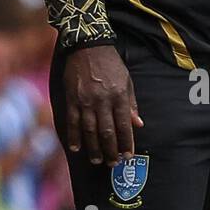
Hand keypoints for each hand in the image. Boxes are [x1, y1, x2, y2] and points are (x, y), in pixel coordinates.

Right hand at [63, 46, 142, 165]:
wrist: (87, 45)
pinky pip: (73, 122)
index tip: (128, 155)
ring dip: (94, 148)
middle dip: (111, 150)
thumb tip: (138, 124)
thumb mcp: (127, 81)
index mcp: (119, 96)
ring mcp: (85, 100)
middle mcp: (103, 100)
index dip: (126, 143)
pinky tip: (76, 148)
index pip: (124, 125)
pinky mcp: (71, 99)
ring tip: (97, 160)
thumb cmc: (110, 64)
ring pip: (90, 131)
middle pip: (107, 132)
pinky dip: (74, 136)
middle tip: (113, 163)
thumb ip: (131, 104)